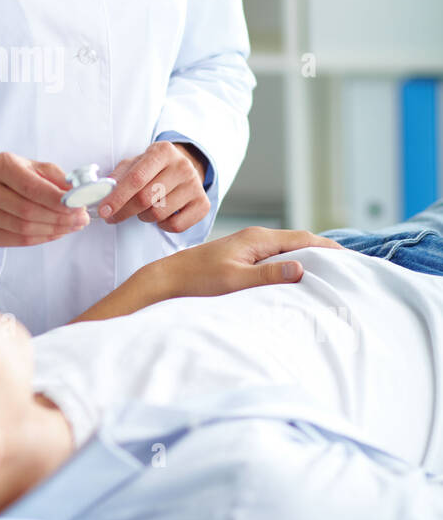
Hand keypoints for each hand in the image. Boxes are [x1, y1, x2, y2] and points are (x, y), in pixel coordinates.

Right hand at [0, 152, 88, 247]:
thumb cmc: (22, 175)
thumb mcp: (42, 169)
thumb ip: (60, 180)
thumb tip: (79, 196)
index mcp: (0, 165)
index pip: (31, 187)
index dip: (56, 200)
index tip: (78, 205)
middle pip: (27, 211)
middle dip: (59, 218)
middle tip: (81, 218)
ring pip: (23, 229)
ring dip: (54, 230)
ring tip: (73, 225)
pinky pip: (18, 241)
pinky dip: (42, 238)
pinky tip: (56, 232)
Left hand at [99, 142, 209, 232]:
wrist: (184, 168)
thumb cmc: (153, 168)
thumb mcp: (135, 164)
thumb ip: (117, 176)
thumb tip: (99, 193)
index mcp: (162, 151)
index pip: (136, 178)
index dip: (117, 197)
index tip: (103, 211)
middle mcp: (182, 166)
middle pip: (146, 198)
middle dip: (124, 211)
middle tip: (113, 216)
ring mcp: (195, 185)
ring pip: (159, 213)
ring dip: (143, 216)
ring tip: (142, 210)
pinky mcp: (203, 204)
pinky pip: (175, 225)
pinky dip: (162, 225)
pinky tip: (160, 215)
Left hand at [156, 226, 346, 299]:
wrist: (168, 280)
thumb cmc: (198, 281)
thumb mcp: (236, 280)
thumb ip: (268, 274)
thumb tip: (302, 268)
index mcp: (258, 238)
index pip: (303, 238)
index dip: (328, 247)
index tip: (350, 257)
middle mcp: (255, 237)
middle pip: (298, 241)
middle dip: (322, 252)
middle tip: (347, 266)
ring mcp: (248, 246)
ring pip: (286, 249)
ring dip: (306, 258)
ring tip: (328, 272)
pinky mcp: (241, 256)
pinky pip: (274, 256)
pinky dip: (290, 263)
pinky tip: (296, 276)